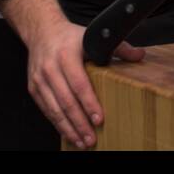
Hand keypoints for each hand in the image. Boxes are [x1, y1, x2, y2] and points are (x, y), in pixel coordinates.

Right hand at [0, 0, 144, 148]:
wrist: (41, 31)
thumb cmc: (70, 37)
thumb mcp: (93, 36)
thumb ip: (119, 47)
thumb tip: (140, 55)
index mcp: (67, 55)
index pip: (79, 84)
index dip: (89, 103)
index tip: (99, 119)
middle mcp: (50, 68)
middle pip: (66, 101)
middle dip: (80, 123)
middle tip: (91, 138)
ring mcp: (39, 80)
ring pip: (54, 109)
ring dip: (68, 128)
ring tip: (82, 141)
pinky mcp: (33, 88)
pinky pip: (46, 110)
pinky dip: (57, 124)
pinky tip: (69, 133)